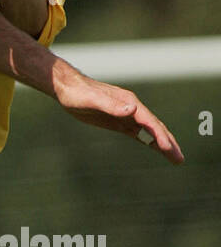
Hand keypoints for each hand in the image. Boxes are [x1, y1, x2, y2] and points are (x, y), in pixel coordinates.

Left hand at [53, 70, 183, 164]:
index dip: (159, 135)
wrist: (67, 86)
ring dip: (162, 144)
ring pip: (149, 132)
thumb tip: (132, 109)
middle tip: (180, 160)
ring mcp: (126, 115)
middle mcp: (132, 108)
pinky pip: (138, 133)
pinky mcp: (119, 122)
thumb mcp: (92, 99)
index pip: (149, 121)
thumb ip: (111, 105)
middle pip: (155, 127)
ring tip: (176, 159)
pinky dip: (149, 142)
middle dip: (168, 143)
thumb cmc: (78, 92)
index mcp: (129, 102)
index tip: (167, 148)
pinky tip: (157, 149)